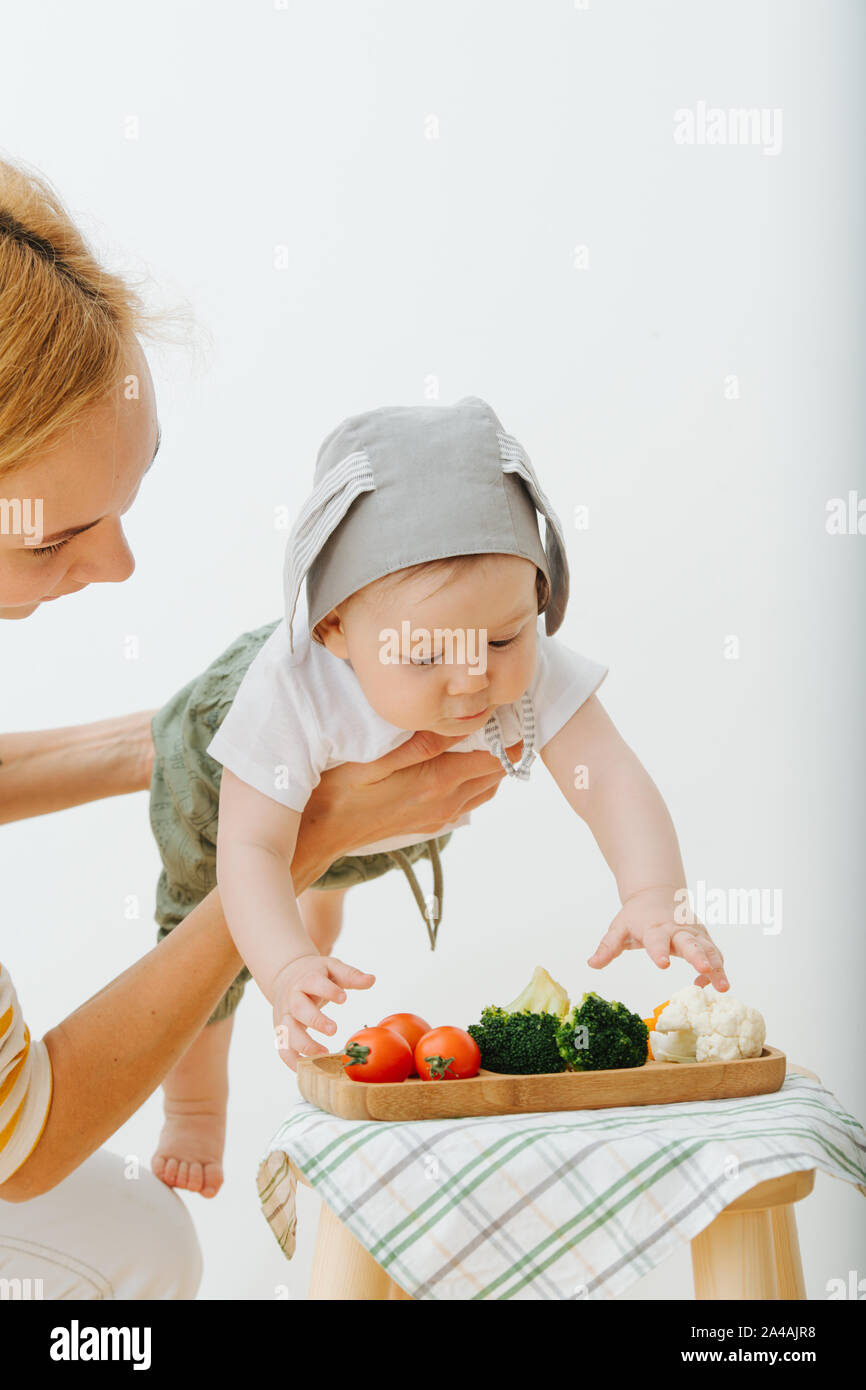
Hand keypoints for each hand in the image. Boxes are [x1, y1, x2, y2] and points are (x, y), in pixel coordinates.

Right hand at [272, 953, 375, 1071]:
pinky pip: (282, 1048)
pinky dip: (291, 1061)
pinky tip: (307, 1069)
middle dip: (315, 1020)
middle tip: (334, 1029)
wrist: (286, 975)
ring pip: (288, 1031)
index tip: (344, 998)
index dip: (328, 990)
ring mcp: (284, 1015)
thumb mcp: (332, 968)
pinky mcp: (281, 1030)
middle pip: (298, 1008)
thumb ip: (351, 975)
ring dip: (303, 1044)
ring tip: (324, 1054)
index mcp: (305, 979)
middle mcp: (292, 998)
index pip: (313, 982)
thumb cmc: (313, 973)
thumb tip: (372, 980)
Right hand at [303, 731, 524, 850]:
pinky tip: (459, 759)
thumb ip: (424, 742)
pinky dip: (475, 779)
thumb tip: (465, 724)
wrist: (321, 831)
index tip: (505, 707)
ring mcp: (438, 816)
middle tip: (497, 714)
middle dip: (503, 745)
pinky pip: (467, 800)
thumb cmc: (342, 788)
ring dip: (490, 763)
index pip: (495, 758)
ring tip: (482, 734)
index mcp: (438, 783)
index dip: (507, 733)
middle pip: (496, 772)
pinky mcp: (428, 823)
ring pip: (484, 788)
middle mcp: (446, 803)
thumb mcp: (379, 757)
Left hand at [587, 885, 729, 991]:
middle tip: (704, 969)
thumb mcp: (619, 927)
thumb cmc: (636, 915)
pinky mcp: (704, 939)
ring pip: (709, 950)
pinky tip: (713, 986)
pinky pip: (715, 955)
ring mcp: (694, 934)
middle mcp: (677, 930)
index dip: (659, 951)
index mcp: (654, 927)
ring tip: (724, 987)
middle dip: (698, 956)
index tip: (662, 964)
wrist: (656, 894)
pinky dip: (717, 970)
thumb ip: (608, 947)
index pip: (657, 940)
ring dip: (717, 967)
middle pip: (690, 943)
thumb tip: (592, 964)